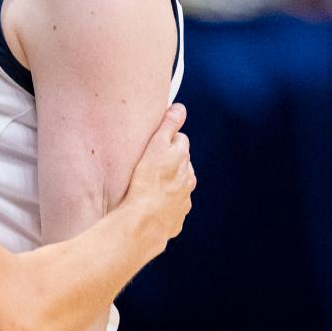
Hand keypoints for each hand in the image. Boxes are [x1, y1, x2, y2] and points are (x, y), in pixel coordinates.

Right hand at [122, 103, 193, 249]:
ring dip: (165, 185)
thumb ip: (169, 125)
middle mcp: (188, 180)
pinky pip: (170, 208)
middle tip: (146, 167)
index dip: (165, 141)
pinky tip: (146, 206)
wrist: (143, 222)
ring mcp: (183, 202)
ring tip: (144, 188)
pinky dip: (162, 206)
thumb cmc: (146, 182)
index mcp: (183, 160)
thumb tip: (180, 108)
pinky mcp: (175, 220)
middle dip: (167, 164)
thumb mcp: (155, 146)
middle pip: (179, 165)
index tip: (153, 146)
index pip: (179, 141)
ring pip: (176, 187)